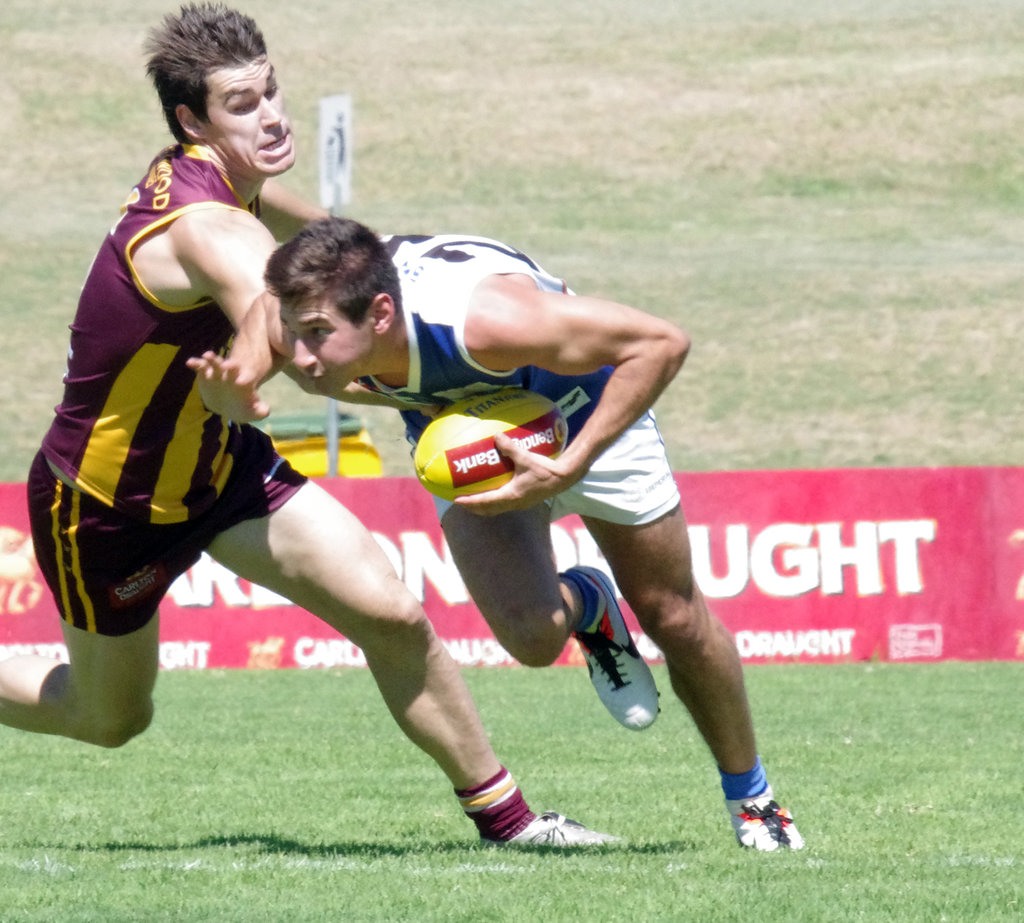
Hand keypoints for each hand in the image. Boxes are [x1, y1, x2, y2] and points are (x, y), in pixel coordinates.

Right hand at [186, 351, 270, 421]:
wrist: (227, 405)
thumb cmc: (241, 408)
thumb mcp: (250, 412)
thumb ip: (259, 412)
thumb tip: (266, 410)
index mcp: (245, 383)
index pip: (247, 378)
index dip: (245, 379)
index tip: (241, 383)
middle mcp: (231, 376)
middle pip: (232, 367)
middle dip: (230, 366)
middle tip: (227, 365)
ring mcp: (218, 373)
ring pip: (215, 363)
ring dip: (212, 358)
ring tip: (207, 355)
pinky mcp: (205, 374)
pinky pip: (200, 366)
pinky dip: (195, 363)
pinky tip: (189, 362)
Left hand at [453, 431, 573, 515]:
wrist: (565, 477)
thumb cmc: (546, 469)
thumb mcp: (525, 457)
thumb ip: (509, 447)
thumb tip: (496, 435)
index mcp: (511, 496)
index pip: (485, 502)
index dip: (469, 502)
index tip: (456, 501)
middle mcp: (514, 503)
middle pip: (488, 510)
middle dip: (473, 508)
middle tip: (461, 502)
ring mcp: (520, 504)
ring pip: (497, 509)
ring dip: (484, 506)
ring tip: (474, 499)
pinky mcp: (526, 500)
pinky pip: (505, 503)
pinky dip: (495, 501)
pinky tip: (495, 490)